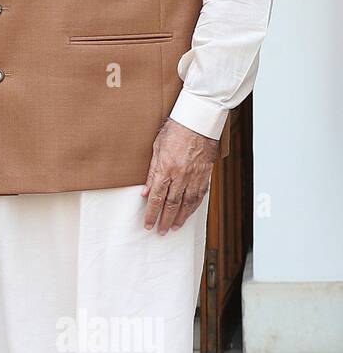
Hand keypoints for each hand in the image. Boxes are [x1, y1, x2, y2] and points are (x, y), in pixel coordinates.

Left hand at [140, 118, 219, 232]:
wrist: (198, 121)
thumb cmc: (175, 131)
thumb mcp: (156, 149)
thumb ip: (151, 172)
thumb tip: (146, 192)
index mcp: (166, 168)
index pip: (157, 197)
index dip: (152, 213)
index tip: (148, 224)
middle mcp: (181, 175)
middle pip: (172, 204)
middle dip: (165, 220)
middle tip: (161, 231)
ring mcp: (195, 176)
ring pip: (187, 202)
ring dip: (180, 217)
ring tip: (175, 227)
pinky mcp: (205, 174)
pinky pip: (200, 195)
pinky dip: (194, 207)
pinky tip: (189, 213)